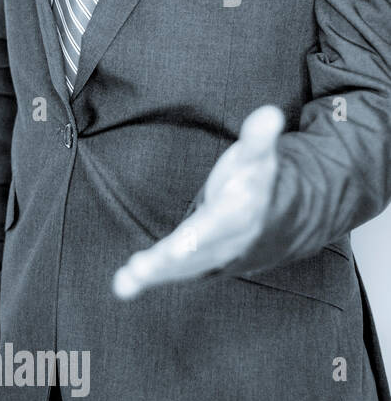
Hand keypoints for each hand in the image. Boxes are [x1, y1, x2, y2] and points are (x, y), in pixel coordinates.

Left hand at [113, 105, 282, 299]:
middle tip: (141, 268)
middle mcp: (227, 242)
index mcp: (241, 214)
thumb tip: (268, 114)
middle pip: (196, 253)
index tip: (178, 246)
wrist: (277, 217)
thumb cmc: (257, 181)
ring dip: (155, 275)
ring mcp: (212, 256)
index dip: (199, 238)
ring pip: (183, 269)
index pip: (218, 227)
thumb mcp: (259, 158)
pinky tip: (123, 287)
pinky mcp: (197, 263)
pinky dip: (148, 281)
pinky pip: (173, 274)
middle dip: (169, 262)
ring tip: (127, 280)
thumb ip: (258, 139)